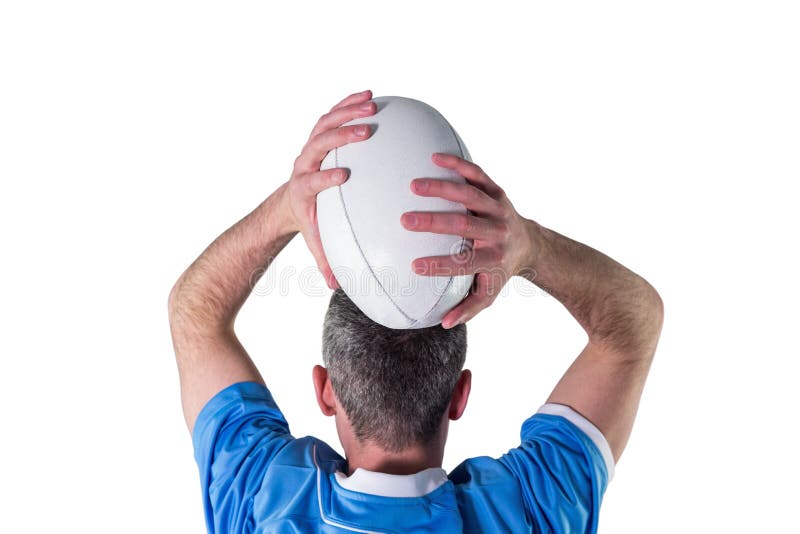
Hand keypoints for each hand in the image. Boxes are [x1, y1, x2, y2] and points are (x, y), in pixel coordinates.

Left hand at [285, 90, 375, 288]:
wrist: (292, 199)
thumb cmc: (310, 220)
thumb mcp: (316, 240)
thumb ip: (325, 260)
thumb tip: (337, 286)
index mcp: (302, 190)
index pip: (312, 181)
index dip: (324, 177)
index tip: (344, 176)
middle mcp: (303, 163)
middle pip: (319, 144)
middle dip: (340, 136)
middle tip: (366, 131)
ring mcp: (310, 146)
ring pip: (325, 123)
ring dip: (347, 112)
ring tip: (372, 105)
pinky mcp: (319, 134)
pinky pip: (332, 114)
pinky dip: (347, 102)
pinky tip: (370, 95)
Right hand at [401, 153, 532, 327]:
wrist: (529, 245)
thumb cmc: (499, 271)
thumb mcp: (488, 294)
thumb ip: (467, 308)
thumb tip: (444, 323)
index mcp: (492, 259)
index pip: (464, 263)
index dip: (440, 266)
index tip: (414, 266)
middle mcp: (497, 233)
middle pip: (465, 226)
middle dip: (434, 223)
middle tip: (405, 221)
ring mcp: (498, 208)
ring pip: (470, 196)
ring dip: (442, 189)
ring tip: (413, 185)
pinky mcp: (497, 191)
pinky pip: (478, 175)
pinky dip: (458, 165)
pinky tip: (434, 158)